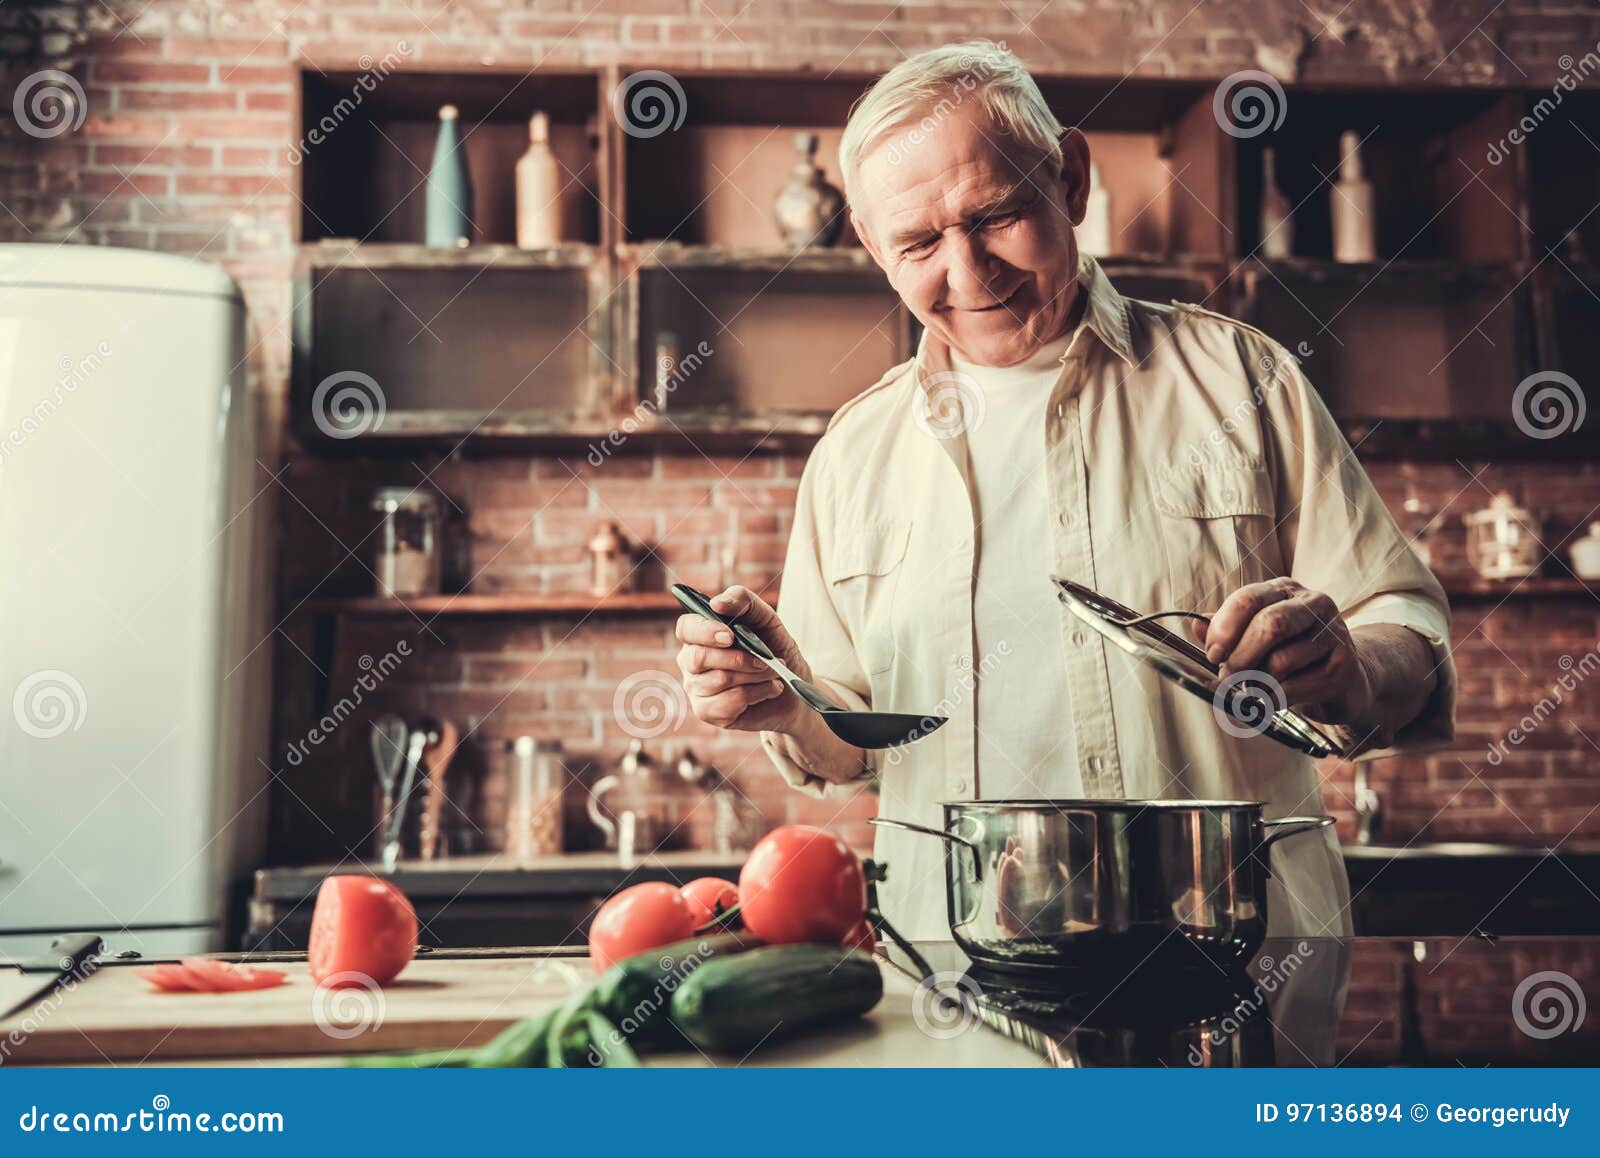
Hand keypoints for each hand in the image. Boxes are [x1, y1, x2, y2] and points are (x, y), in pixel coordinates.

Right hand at [675, 586, 807, 734]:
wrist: (793, 688)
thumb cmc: (775, 649)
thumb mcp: (767, 618)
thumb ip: (743, 601)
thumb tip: (717, 603)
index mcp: (700, 635)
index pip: (686, 628)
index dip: (704, 631)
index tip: (730, 635)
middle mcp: (691, 661)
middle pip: (698, 658)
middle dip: (738, 658)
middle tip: (765, 659)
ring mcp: (696, 688)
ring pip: (719, 680)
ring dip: (755, 675)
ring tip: (773, 673)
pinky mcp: (708, 712)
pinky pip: (728, 702)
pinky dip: (757, 693)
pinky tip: (768, 690)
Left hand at [1203, 578, 1373, 724]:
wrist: (1343, 681)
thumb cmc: (1289, 655)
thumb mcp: (1255, 636)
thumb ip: (1226, 629)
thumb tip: (1196, 624)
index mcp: (1284, 590)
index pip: (1248, 599)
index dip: (1224, 629)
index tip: (1212, 655)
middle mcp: (1313, 604)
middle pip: (1269, 625)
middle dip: (1240, 657)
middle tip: (1228, 677)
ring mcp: (1333, 633)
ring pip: (1281, 661)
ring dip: (1257, 682)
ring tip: (1254, 688)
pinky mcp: (1344, 666)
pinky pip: (1296, 687)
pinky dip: (1275, 698)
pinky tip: (1274, 698)